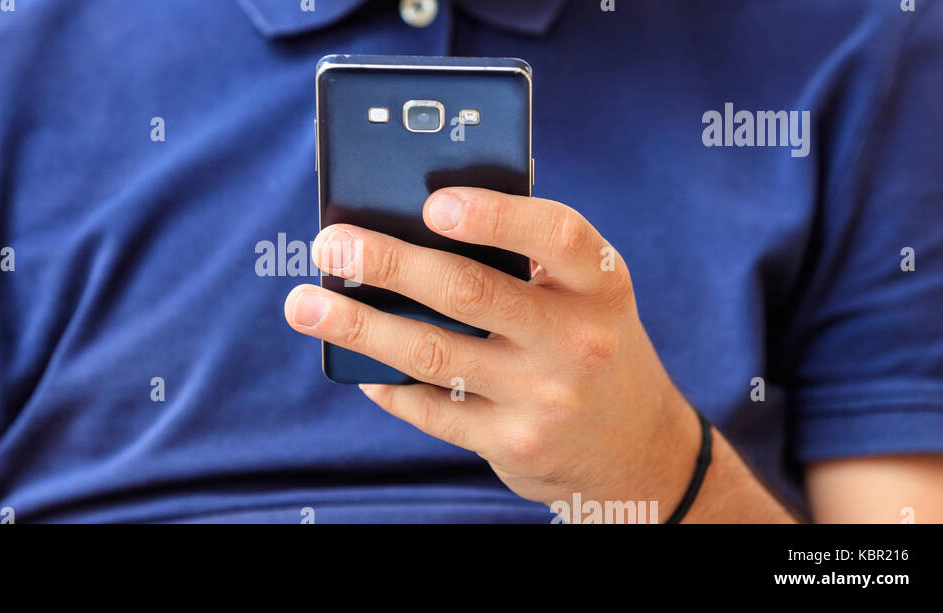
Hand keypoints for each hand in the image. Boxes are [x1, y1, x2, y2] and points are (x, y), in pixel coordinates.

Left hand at [284, 187, 701, 508]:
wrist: (637, 452)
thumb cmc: (586, 344)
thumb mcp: (583, 296)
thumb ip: (523, 258)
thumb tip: (406, 220)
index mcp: (600, 284)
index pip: (557, 236)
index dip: (496, 216)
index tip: (432, 202)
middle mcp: (577, 342)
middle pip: (469, 292)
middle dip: (388, 264)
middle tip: (328, 245)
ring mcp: (543, 399)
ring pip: (432, 354)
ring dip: (358, 326)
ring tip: (304, 304)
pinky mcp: (512, 444)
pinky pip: (430, 409)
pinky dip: (386, 384)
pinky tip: (355, 366)